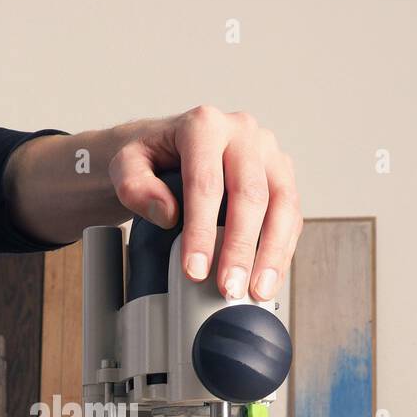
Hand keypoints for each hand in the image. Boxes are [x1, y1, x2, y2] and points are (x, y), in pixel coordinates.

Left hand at [108, 106, 301, 301]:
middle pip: (250, 194)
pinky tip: (268, 279)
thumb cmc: (148, 159)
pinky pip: (291, 215)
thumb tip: (169, 213)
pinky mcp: (281, 176)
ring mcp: (268, 153)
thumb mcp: (125, 166)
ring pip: (282, 203)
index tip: (195, 270)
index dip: (201, 231)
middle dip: (240, 248)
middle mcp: (243, 133)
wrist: (167, 148)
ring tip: (257, 291)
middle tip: (228, 287)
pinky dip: (282, 250)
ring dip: (272, 253)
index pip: (206, 183)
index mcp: (204, 125)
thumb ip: (135, 186)